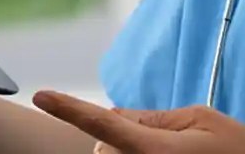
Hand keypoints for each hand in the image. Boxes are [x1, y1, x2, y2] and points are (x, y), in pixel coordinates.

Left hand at [33, 90, 244, 153]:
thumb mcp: (204, 121)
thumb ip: (156, 117)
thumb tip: (118, 116)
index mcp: (154, 150)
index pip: (101, 123)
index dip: (68, 108)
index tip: (41, 95)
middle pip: (107, 144)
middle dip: (126, 135)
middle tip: (175, 141)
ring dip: (134, 152)